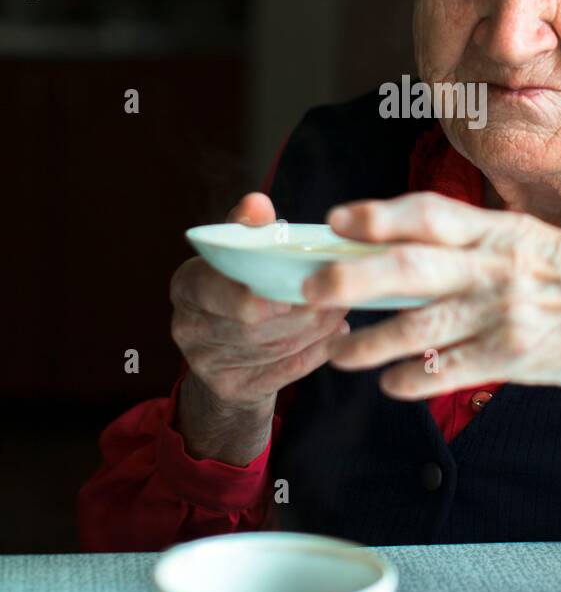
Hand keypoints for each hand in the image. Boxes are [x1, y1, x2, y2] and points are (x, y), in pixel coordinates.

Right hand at [170, 192, 348, 461]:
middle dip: (298, 310)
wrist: (230, 353)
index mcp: (187, 285)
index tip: (291, 289)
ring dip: (313, 329)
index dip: (249, 292)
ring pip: (269, 347)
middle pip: (248, 323)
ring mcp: (205, 362)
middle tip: (338, 295)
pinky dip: (313, 353)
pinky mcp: (231, 388)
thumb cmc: (241, 287)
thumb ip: (249, 227)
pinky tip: (335, 336)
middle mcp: (187, 325)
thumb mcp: (240, 254)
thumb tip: (257, 203)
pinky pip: (281, 373)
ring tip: (341, 310)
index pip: (210, 286)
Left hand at [305, 192, 560, 484]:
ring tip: (338, 354)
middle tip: (310, 288)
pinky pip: (449, 371)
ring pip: (419, 327)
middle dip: (352, 277)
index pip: (430, 213)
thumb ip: (477, 240)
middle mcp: (497, 268)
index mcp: (500, 231)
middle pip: (410, 268)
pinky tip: (390, 385)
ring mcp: (505, 315)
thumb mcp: (531, 240)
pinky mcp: (515, 359)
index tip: (336, 217)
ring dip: (370, 342)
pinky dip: (413, 380)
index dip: (379, 214)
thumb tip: (410, 237)